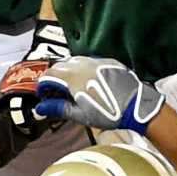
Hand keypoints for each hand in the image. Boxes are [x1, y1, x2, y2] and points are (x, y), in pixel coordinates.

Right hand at [35, 57, 163, 135]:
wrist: (135, 106)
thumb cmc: (108, 112)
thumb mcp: (80, 114)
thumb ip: (58, 108)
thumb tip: (41, 108)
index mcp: (72, 77)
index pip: (49, 75)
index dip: (43, 86)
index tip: (45, 96)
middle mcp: (83, 64)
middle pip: (61, 66)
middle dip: (55, 78)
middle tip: (57, 93)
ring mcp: (97, 61)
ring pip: (75, 61)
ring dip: (69, 72)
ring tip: (73, 88)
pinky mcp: (109, 61)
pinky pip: (91, 62)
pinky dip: (85, 70)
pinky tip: (90, 83)